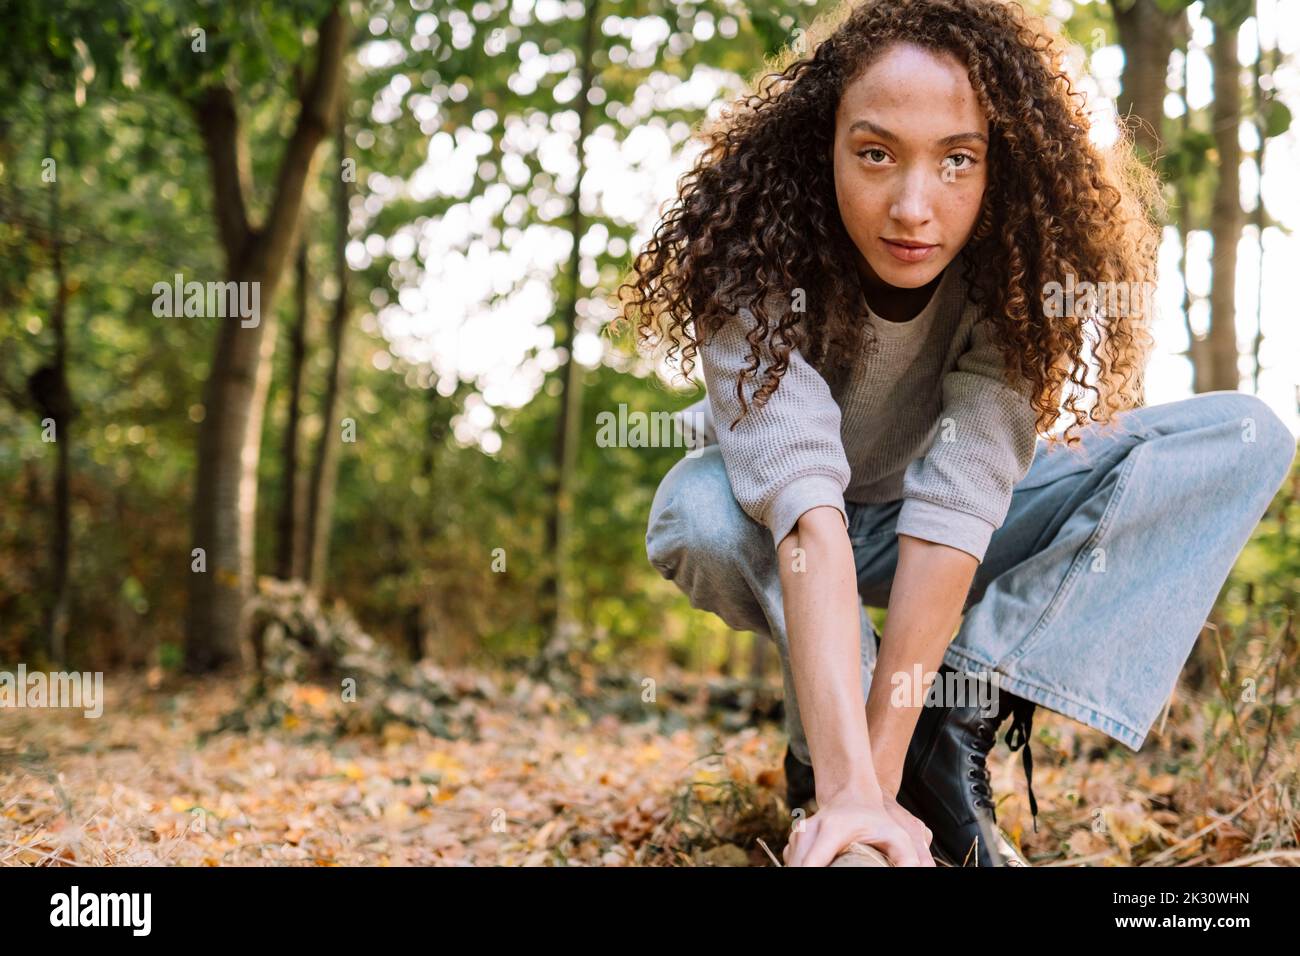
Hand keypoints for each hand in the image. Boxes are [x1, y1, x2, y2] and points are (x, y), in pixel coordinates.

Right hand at [783, 789, 935, 866]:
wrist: (852, 794)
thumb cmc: (875, 818)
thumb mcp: (896, 836)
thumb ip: (906, 858)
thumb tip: (918, 871)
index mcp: (831, 831)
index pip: (812, 865)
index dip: (811, 875)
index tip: (824, 875)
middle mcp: (809, 831)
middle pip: (798, 866)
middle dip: (806, 875)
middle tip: (837, 869)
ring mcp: (799, 834)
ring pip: (793, 864)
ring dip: (803, 870)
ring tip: (830, 867)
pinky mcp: (795, 840)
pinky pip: (792, 862)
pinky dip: (800, 867)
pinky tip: (817, 866)